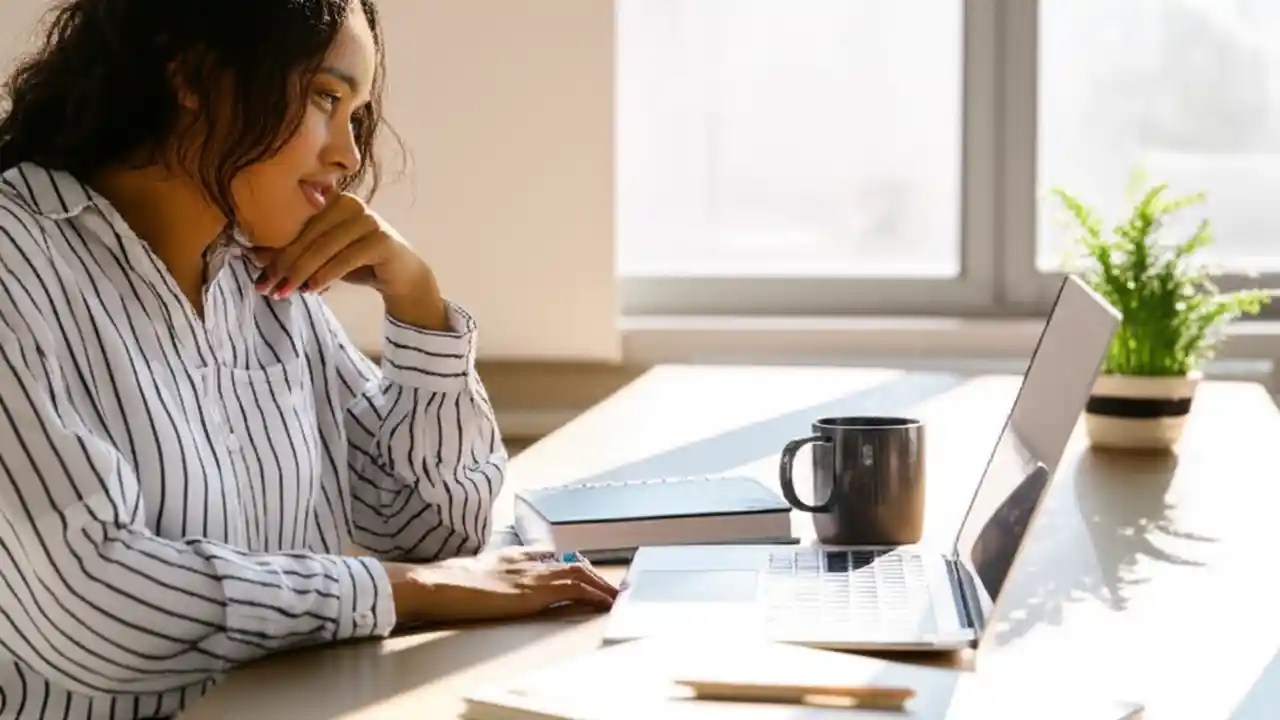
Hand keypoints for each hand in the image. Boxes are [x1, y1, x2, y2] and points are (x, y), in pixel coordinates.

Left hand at [253, 193, 448, 329]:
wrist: (402, 277)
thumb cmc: (359, 263)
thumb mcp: (323, 258)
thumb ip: (295, 252)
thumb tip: (254, 256)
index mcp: (334, 200)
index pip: (298, 225)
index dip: (276, 250)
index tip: (259, 275)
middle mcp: (352, 204)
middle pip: (308, 236)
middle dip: (284, 264)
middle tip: (266, 288)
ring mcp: (369, 220)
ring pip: (324, 248)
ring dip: (300, 272)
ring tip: (283, 293)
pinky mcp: (382, 240)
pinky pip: (345, 258)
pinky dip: (325, 275)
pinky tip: (311, 290)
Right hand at [383, 548, 618, 627]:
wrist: (438, 584)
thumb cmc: (446, 583)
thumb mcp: (472, 573)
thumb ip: (488, 574)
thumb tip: (490, 585)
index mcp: (510, 555)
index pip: (548, 555)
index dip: (569, 563)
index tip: (582, 569)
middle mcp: (525, 560)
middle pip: (569, 562)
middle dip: (591, 573)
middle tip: (609, 585)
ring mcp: (531, 575)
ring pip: (578, 573)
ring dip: (599, 584)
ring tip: (615, 596)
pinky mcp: (533, 592)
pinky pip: (574, 589)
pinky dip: (594, 594)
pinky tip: (604, 602)